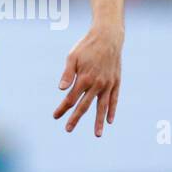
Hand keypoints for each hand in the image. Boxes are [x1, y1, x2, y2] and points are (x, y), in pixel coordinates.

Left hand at [53, 22, 122, 136]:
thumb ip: (67, 74)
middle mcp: (97, 84)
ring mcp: (108, 84)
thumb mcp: (73, 57)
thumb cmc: (87, 46)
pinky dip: (112, 110)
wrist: (108, 36)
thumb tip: (61, 90)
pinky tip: (109, 120)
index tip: (55, 116)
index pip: (71, 98)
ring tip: (97, 134)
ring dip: (99, 121)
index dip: (63, 108)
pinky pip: (114, 99)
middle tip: (68, 129)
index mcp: (84, 78)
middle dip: (76, 118)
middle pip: (85, 105)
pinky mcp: (116, 82)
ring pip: (102, 106)